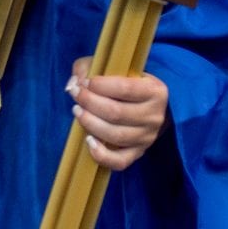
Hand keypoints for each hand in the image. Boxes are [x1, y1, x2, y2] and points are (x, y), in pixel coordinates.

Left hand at [67, 56, 167, 171]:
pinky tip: (88, 141)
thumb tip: (73, 83)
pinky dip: (102, 154)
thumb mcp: (112, 67)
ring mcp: (147, 137)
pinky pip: (120, 161)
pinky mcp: (138, 153)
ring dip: (91, 123)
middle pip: (117, 113)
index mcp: (154, 91)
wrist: (147, 105)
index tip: (84, 82)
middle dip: (90, 103)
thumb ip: (89, 67)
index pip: (125, 88)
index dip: (100, 85)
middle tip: (75, 95)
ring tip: (77, 112)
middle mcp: (154, 116)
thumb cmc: (126, 83)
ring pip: (116, 136)